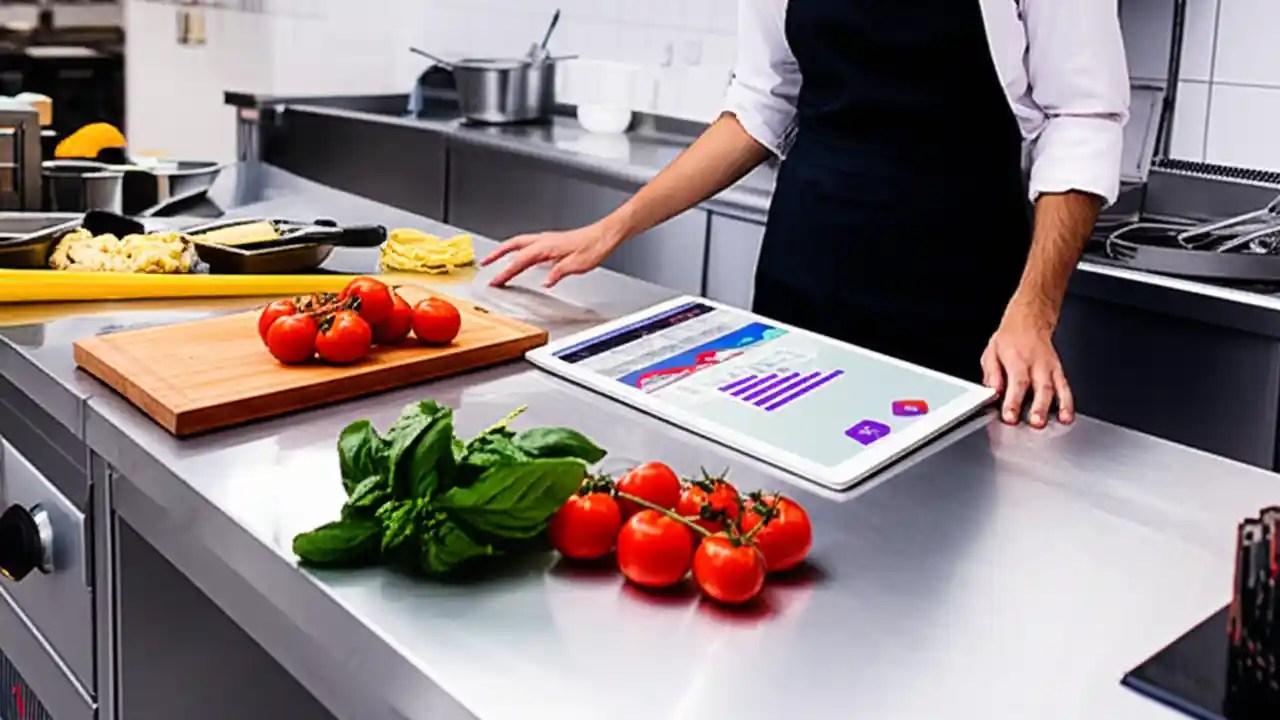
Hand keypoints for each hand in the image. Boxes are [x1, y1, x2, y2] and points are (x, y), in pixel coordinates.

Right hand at [481, 223, 620, 287]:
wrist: (607, 234)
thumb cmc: (595, 246)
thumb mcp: (577, 265)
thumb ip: (558, 273)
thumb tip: (545, 282)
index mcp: (546, 247)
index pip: (519, 261)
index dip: (505, 272)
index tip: (494, 281)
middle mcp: (545, 240)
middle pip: (513, 246)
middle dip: (497, 254)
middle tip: (485, 263)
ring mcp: (549, 239)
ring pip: (520, 243)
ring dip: (506, 250)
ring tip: (497, 258)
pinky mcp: (554, 241)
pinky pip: (531, 244)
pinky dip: (520, 249)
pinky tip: (524, 257)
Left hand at [980, 299, 1074, 428]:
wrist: (1030, 320)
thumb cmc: (1010, 338)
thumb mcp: (991, 352)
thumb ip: (992, 373)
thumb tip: (992, 392)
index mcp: (1016, 358)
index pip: (1016, 382)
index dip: (1013, 401)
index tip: (1010, 416)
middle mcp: (1036, 363)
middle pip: (1040, 386)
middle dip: (1039, 406)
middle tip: (1035, 422)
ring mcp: (1050, 367)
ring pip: (1057, 387)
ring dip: (1060, 406)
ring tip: (1060, 421)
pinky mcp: (1059, 370)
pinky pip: (1066, 386)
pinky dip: (1069, 402)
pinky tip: (1068, 416)